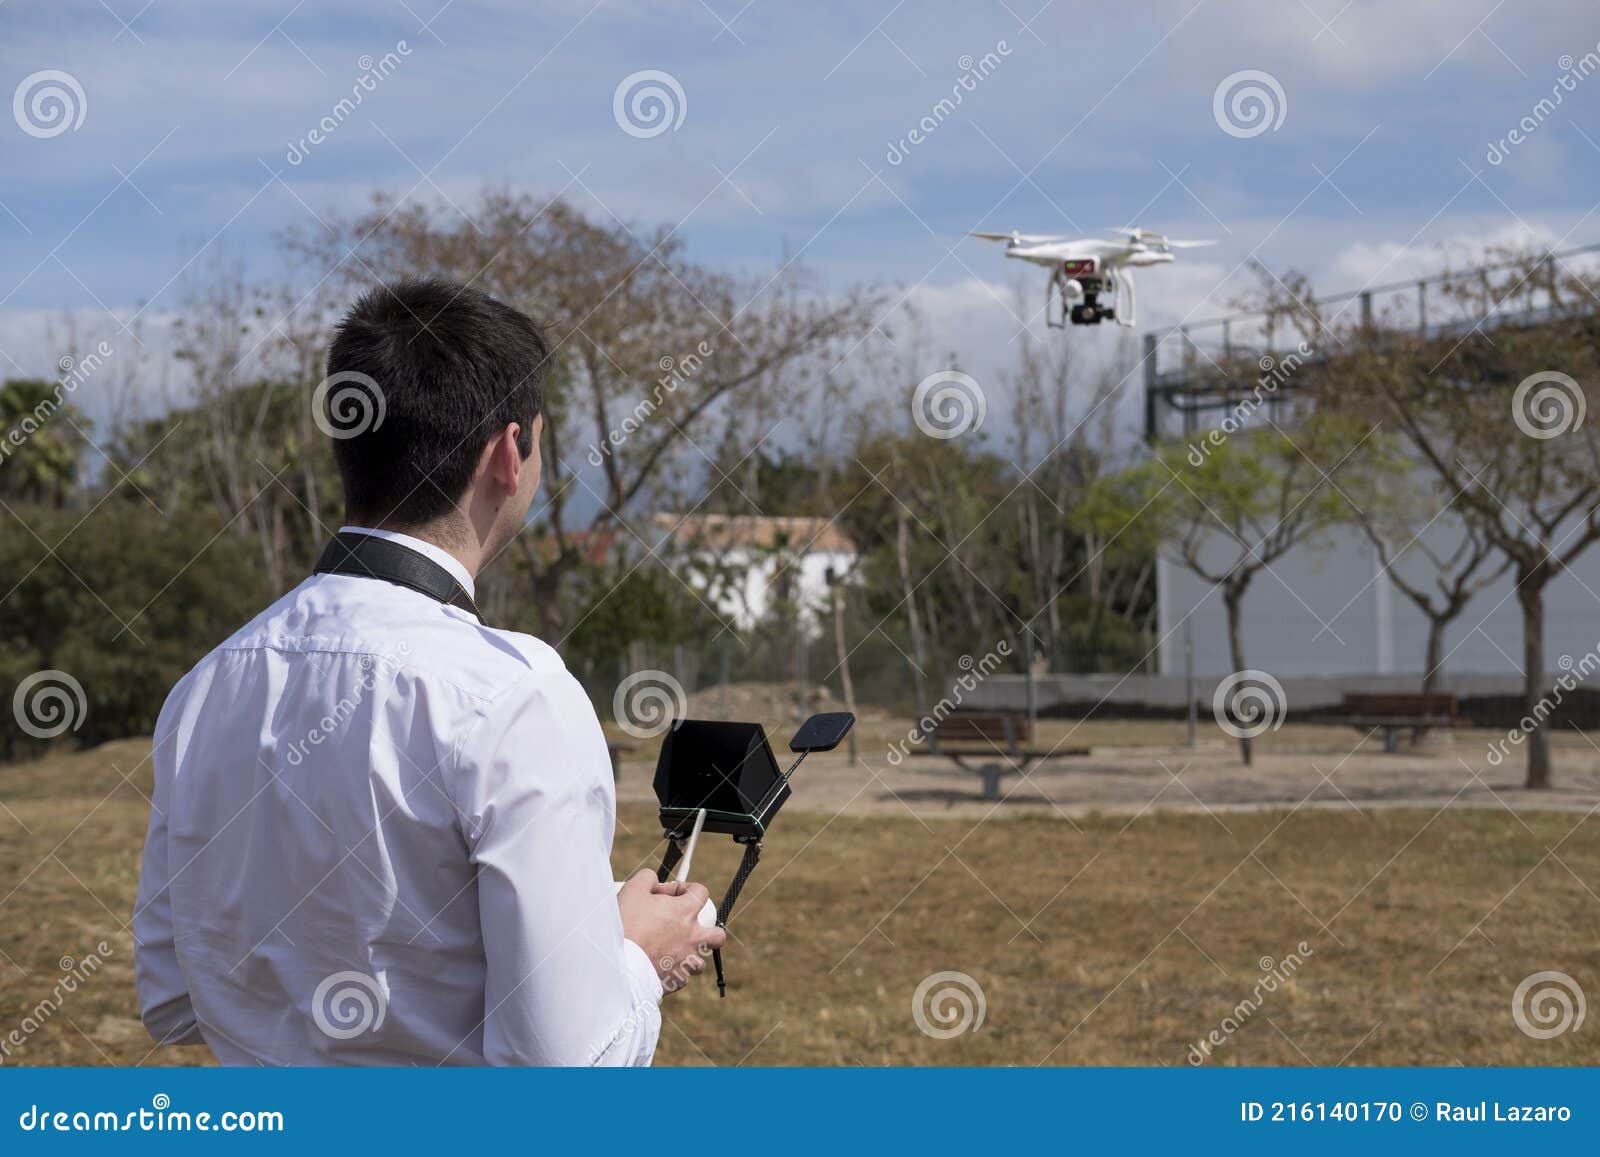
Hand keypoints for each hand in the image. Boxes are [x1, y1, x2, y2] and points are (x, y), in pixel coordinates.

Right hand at [617, 869, 726, 992]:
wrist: (618, 962)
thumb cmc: (626, 925)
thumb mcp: (633, 890)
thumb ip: (648, 878)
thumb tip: (655, 881)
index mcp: (685, 912)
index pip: (702, 893)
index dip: (688, 889)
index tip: (673, 894)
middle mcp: (692, 937)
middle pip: (717, 935)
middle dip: (709, 930)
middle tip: (689, 929)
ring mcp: (687, 961)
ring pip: (701, 961)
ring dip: (690, 955)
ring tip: (673, 952)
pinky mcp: (677, 980)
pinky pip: (682, 978)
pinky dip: (674, 973)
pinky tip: (660, 968)